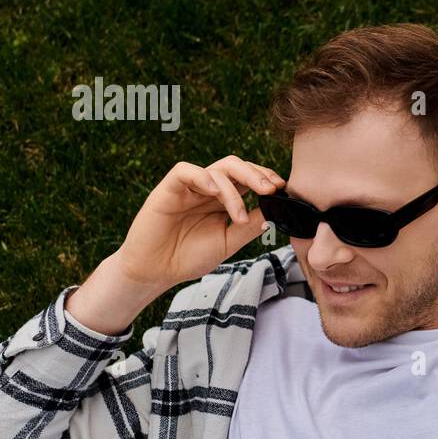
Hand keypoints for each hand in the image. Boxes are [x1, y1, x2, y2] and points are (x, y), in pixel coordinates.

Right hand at [113, 156, 286, 290]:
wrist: (156, 272)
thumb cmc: (189, 257)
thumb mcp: (228, 243)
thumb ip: (250, 226)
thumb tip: (276, 210)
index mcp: (223, 199)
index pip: (247, 178)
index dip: (265, 178)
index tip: (281, 188)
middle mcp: (207, 189)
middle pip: (235, 167)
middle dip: (257, 174)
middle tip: (271, 189)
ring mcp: (188, 188)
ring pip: (216, 169)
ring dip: (234, 189)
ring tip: (239, 216)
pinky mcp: (168, 189)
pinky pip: (185, 171)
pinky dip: (202, 177)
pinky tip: (213, 191)